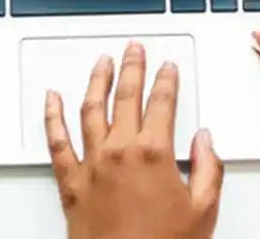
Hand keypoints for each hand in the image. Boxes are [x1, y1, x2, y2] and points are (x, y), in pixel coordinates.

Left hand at [45, 42, 224, 238]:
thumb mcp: (203, 211)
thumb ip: (208, 169)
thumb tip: (205, 141)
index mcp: (155, 154)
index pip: (162, 103)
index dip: (166, 80)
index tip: (168, 68)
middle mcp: (120, 152)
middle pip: (126, 96)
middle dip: (132, 68)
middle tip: (134, 49)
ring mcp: (92, 164)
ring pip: (90, 109)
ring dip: (97, 80)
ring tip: (102, 62)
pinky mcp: (70, 182)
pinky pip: (56, 141)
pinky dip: (52, 116)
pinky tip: (51, 99)